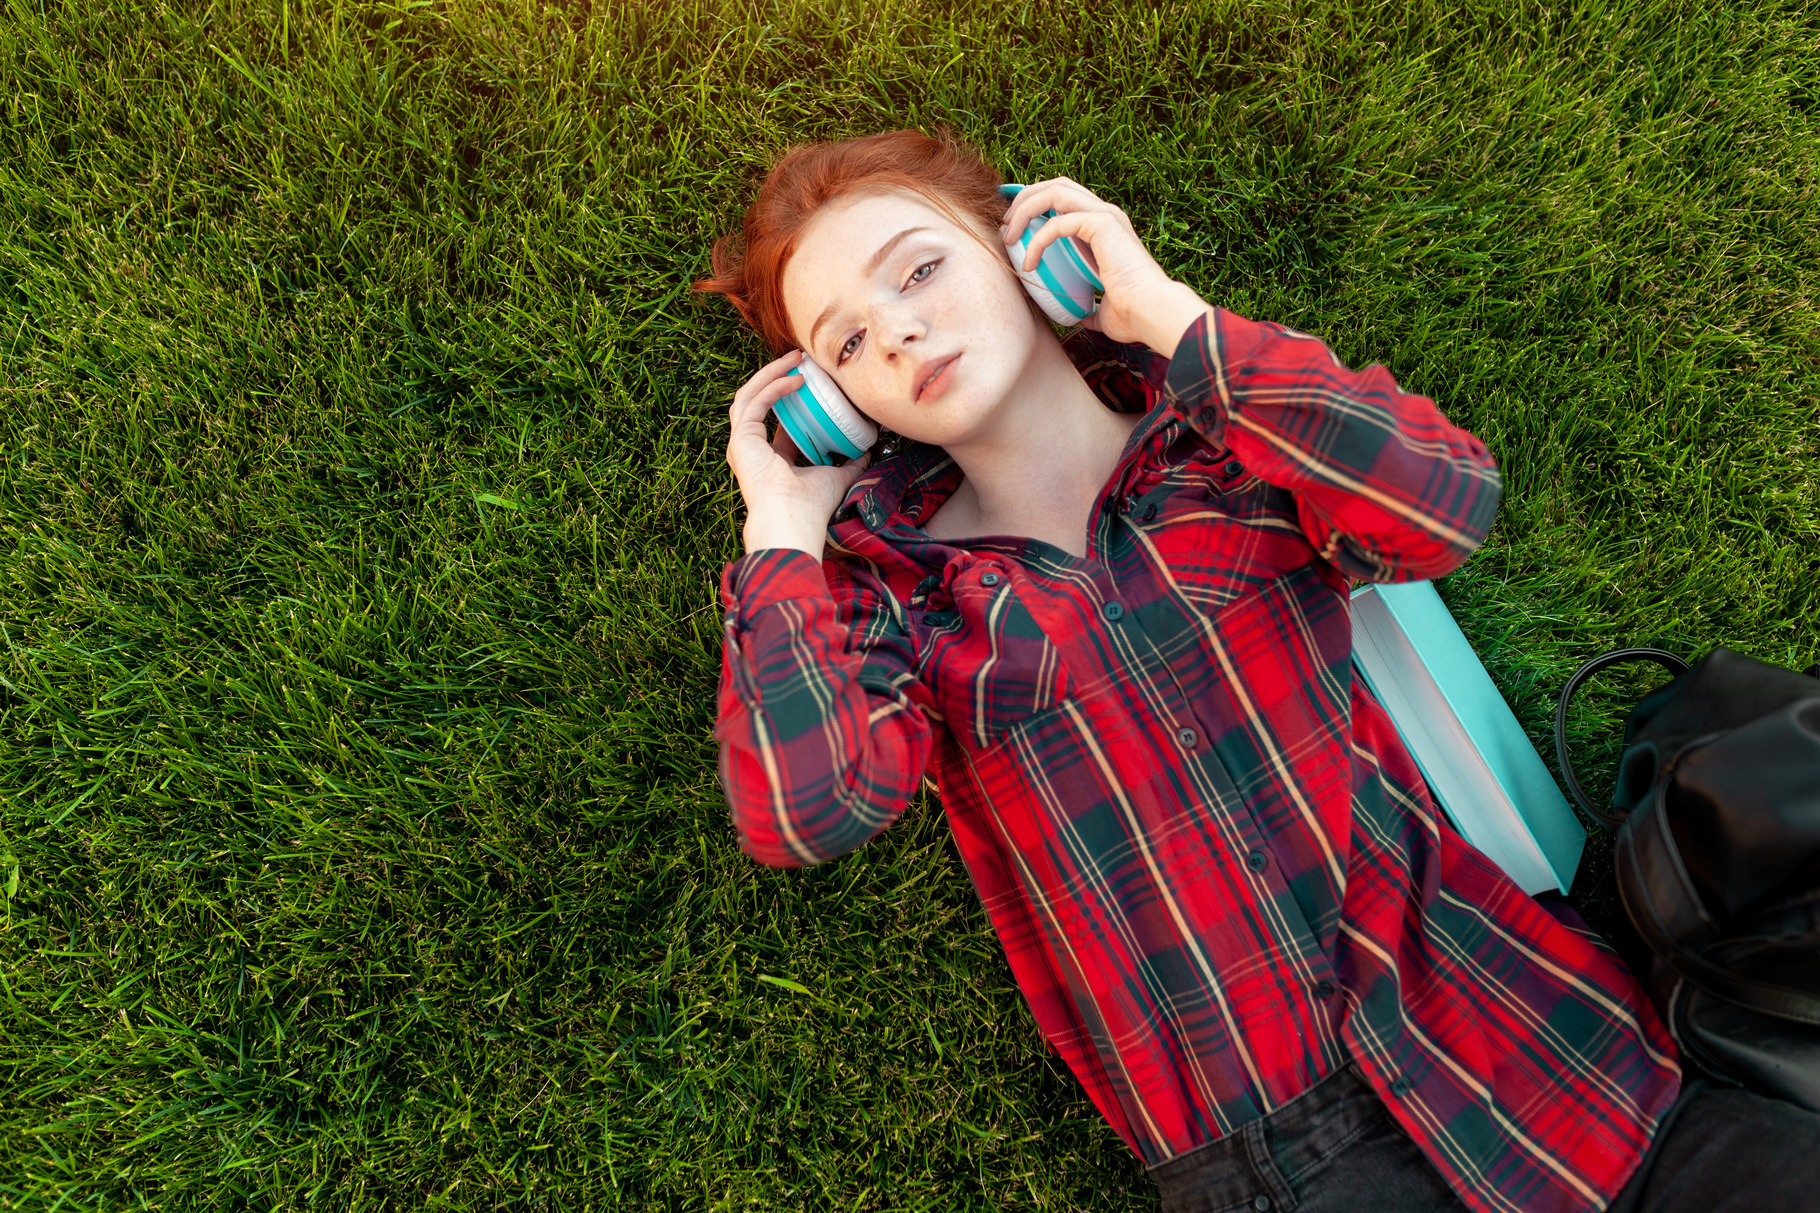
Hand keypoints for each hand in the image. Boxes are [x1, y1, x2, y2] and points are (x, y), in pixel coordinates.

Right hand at [726, 349, 871, 558]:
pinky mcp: (741, 438)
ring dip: (771, 373)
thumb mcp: (836, 477)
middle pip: (757, 401)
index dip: (789, 397)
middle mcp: (751, 449)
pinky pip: (755, 402)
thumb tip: (866, 453)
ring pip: (750, 395)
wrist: (793, 520)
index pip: (775, 421)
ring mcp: (742, 443)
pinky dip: (774, 386)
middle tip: (799, 359)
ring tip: (795, 358)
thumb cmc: (810, 507)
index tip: (808, 380)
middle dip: (776, 376)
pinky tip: (796, 379)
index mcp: (769, 459)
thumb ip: (848, 464)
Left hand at [999, 177, 1210, 356]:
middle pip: (1054, 185)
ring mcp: (1105, 215)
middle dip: (1023, 199)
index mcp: (1104, 227)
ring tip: (1008, 236)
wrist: (1151, 314)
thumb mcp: (1100, 309)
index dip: (1034, 203)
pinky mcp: (1102, 224)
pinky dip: (1036, 240)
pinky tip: (1028, 263)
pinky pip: (1057, 222)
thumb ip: (1087, 306)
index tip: (1012, 226)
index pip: (1063, 197)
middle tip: (1005, 227)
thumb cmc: (1131, 314)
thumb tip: (1078, 316)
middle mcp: (1105, 213)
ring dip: (1024, 210)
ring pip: (1053, 192)